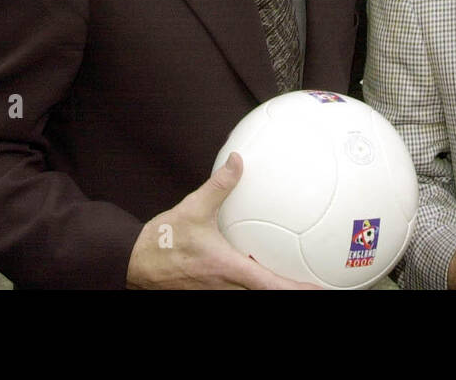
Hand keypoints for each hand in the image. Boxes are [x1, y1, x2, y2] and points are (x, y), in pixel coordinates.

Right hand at [126, 152, 318, 289]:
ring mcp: (217, 292)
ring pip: (252, 294)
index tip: (320, 288)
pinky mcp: (209, 290)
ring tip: (295, 279)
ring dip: (273, 287)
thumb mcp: (193, 209)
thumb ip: (219, 185)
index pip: (271, 286)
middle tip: (317, 283)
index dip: (298, 289)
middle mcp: (227, 287)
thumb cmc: (162, 242)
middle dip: (291, 290)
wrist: (134, 262)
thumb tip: (238, 161)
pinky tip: (259, 267)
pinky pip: (238, 290)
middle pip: (267, 294)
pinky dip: (255, 283)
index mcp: (229, 270)